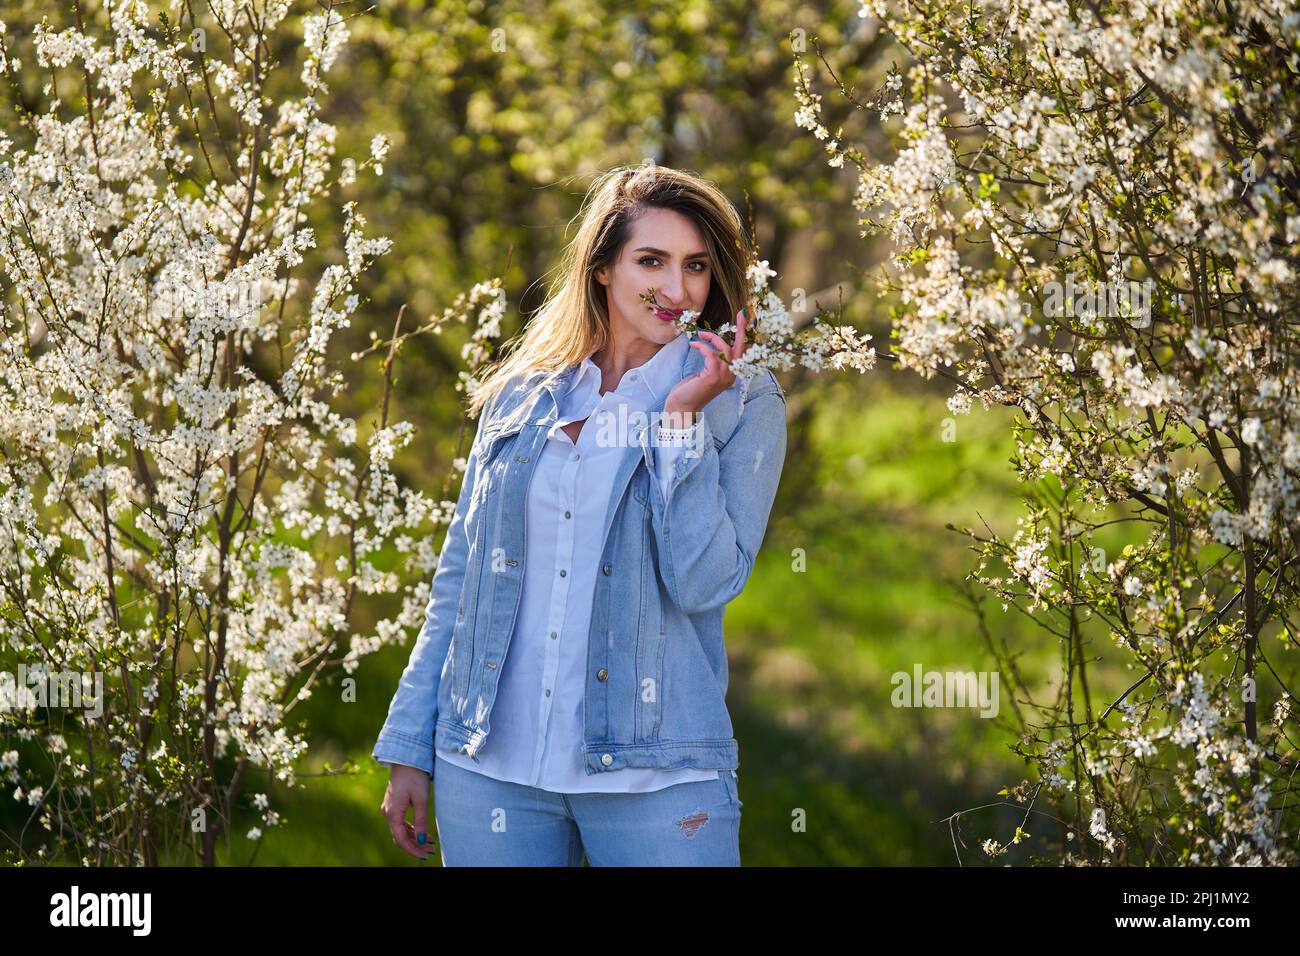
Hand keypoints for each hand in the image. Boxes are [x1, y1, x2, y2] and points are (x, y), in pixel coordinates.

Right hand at [381, 763, 434, 859]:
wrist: (406, 758)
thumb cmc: (415, 776)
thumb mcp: (421, 799)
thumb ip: (421, 821)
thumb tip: (423, 840)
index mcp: (392, 813)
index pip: (401, 839)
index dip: (413, 850)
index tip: (425, 855)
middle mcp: (387, 812)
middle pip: (399, 837)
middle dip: (414, 845)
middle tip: (430, 850)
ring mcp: (389, 808)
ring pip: (399, 830)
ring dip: (413, 838)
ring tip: (429, 843)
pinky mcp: (393, 804)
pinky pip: (399, 822)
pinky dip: (410, 829)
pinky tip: (421, 832)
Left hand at [663, 308, 751, 424]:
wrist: (683, 407)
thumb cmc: (692, 389)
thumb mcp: (708, 372)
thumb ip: (716, 361)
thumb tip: (717, 345)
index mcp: (732, 374)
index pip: (744, 353)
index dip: (747, 337)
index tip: (748, 320)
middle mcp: (732, 375)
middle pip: (741, 348)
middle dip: (743, 329)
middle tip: (743, 312)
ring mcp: (723, 376)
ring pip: (725, 349)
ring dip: (712, 338)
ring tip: (701, 335)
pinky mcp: (712, 376)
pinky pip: (711, 353)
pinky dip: (702, 346)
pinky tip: (694, 345)